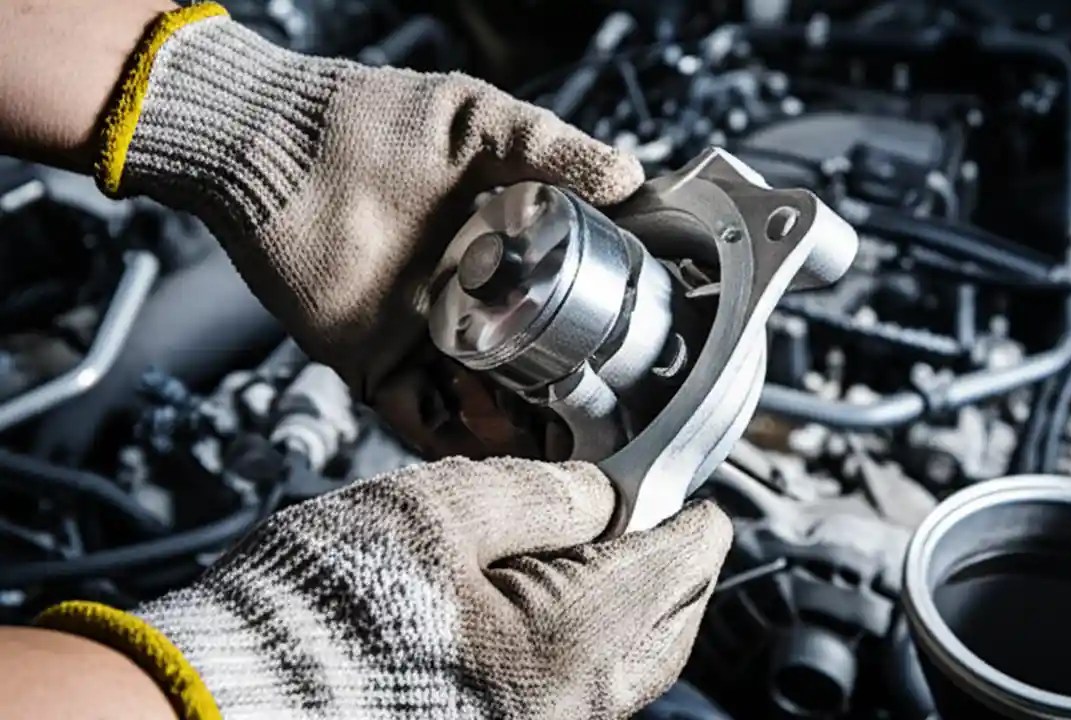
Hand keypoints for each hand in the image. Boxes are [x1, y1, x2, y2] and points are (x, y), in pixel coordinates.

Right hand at [42, 458, 731, 718]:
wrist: (227, 703)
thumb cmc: (316, 617)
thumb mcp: (439, 509)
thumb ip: (544, 491)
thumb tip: (602, 489)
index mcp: (577, 642)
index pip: (688, 558)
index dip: (687, 500)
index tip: (675, 471)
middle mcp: (575, 706)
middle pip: (674, 617)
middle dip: (671, 553)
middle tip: (641, 502)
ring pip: (631, 658)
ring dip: (629, 594)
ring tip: (587, 538)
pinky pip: (580, 686)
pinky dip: (583, 632)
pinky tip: (539, 594)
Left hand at [94, 3, 643, 456]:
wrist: (273, 145)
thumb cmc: (368, 122)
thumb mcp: (482, 124)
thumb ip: (556, 153)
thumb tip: (631, 181)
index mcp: (493, 247)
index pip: (555, 306)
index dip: (587, 339)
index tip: (618, 364)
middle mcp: (458, 297)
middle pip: (519, 366)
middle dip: (552, 400)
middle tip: (589, 424)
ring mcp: (415, 334)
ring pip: (472, 401)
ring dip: (507, 427)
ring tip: (545, 442)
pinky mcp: (369, 360)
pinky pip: (413, 415)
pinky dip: (448, 436)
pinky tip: (487, 445)